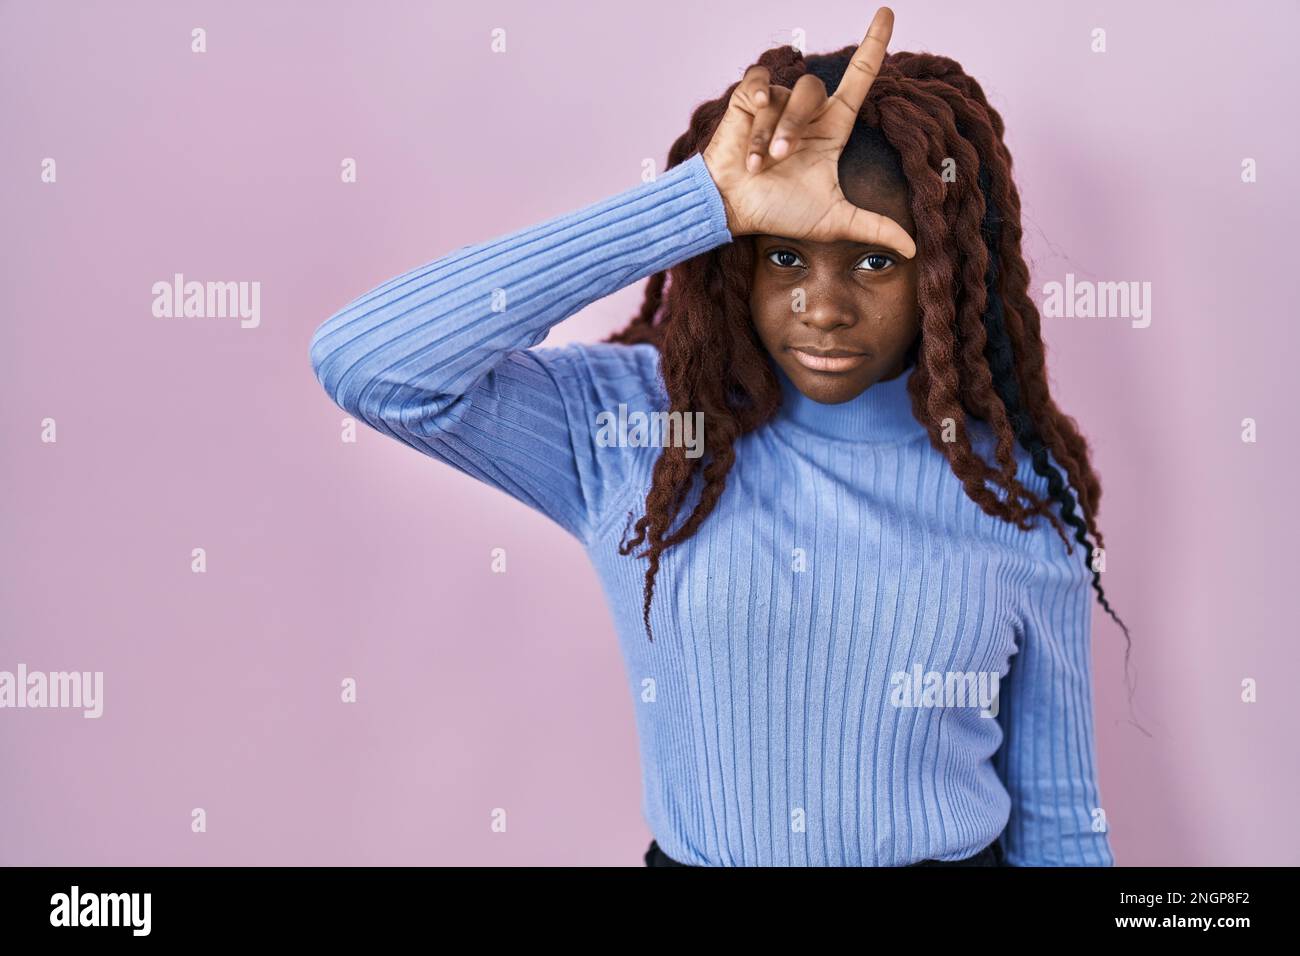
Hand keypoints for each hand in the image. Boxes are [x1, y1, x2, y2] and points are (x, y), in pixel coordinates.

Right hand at [700, 6, 914, 258]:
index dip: (874, 45)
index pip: (859, 79)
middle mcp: (806, 112)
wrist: (733, 209)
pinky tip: (748, 117)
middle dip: (795, 127)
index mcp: (830, 129)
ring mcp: (776, 103)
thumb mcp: (832, 220)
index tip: (887, 13)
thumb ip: (873, 226)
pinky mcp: (748, 99)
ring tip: (757, 162)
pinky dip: (755, 103)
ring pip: (784, 96)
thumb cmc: (779, 211)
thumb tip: (913, 249)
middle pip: (815, 90)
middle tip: (779, 159)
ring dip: (770, 132)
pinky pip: (759, 84)